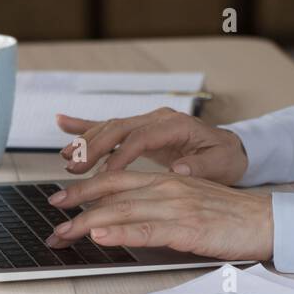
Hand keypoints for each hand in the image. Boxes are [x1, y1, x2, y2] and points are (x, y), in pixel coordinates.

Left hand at [44, 171, 273, 261]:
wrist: (267, 220)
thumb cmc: (231, 215)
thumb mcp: (192, 200)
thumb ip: (162, 201)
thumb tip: (131, 212)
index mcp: (169, 178)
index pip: (118, 178)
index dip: (86, 187)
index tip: (61, 198)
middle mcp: (169, 186)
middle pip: (113, 191)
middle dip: (77, 202)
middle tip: (52, 214)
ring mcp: (177, 205)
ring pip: (123, 210)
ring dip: (88, 222)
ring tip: (63, 232)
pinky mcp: (187, 227)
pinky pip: (148, 229)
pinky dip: (121, 232)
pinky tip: (101, 236)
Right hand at [56, 107, 249, 184]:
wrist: (232, 148)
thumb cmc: (225, 157)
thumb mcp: (220, 164)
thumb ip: (200, 167)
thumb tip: (179, 169)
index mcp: (177, 125)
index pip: (142, 137)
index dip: (121, 154)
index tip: (104, 174)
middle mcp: (159, 119)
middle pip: (119, 127)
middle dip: (93, 147)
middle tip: (73, 169)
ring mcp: (148, 122)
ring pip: (110, 127)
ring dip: (85, 141)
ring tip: (64, 159)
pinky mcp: (141, 130)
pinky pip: (110, 126)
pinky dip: (85, 125)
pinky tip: (62, 122)